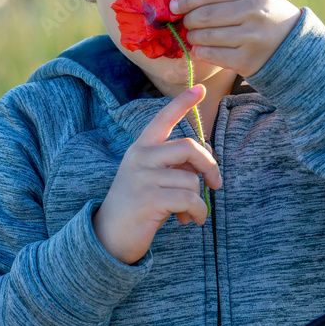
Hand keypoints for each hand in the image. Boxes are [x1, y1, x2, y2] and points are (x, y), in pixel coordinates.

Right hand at [92, 85, 222, 264]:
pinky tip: (192, 220)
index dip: (183, 102)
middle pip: (190, 147)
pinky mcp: (150, 199)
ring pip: (192, 179)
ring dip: (200, 199)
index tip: (201, 88)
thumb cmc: (137, 205)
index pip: (164, 118)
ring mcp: (144, 177)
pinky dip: (198, 211)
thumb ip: (175, 164)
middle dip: (210, 165)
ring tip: (190, 212)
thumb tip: (208, 155)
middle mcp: (141, 157)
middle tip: (216, 183)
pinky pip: (190, 199)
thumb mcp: (152, 178)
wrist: (108, 237)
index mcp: (141, 147)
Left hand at [169, 0, 301, 77]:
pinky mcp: (247, 60)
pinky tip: (201, 49)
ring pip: (206, 37)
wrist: (295, 44)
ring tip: (193, 36)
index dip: (186, 0)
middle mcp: (252, 11)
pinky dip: (201, 52)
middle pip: (204, 16)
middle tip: (185, 23)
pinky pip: (213, 55)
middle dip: (188, 21)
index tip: (173, 6)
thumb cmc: (266, 14)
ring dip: (193, 37)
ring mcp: (251, 37)